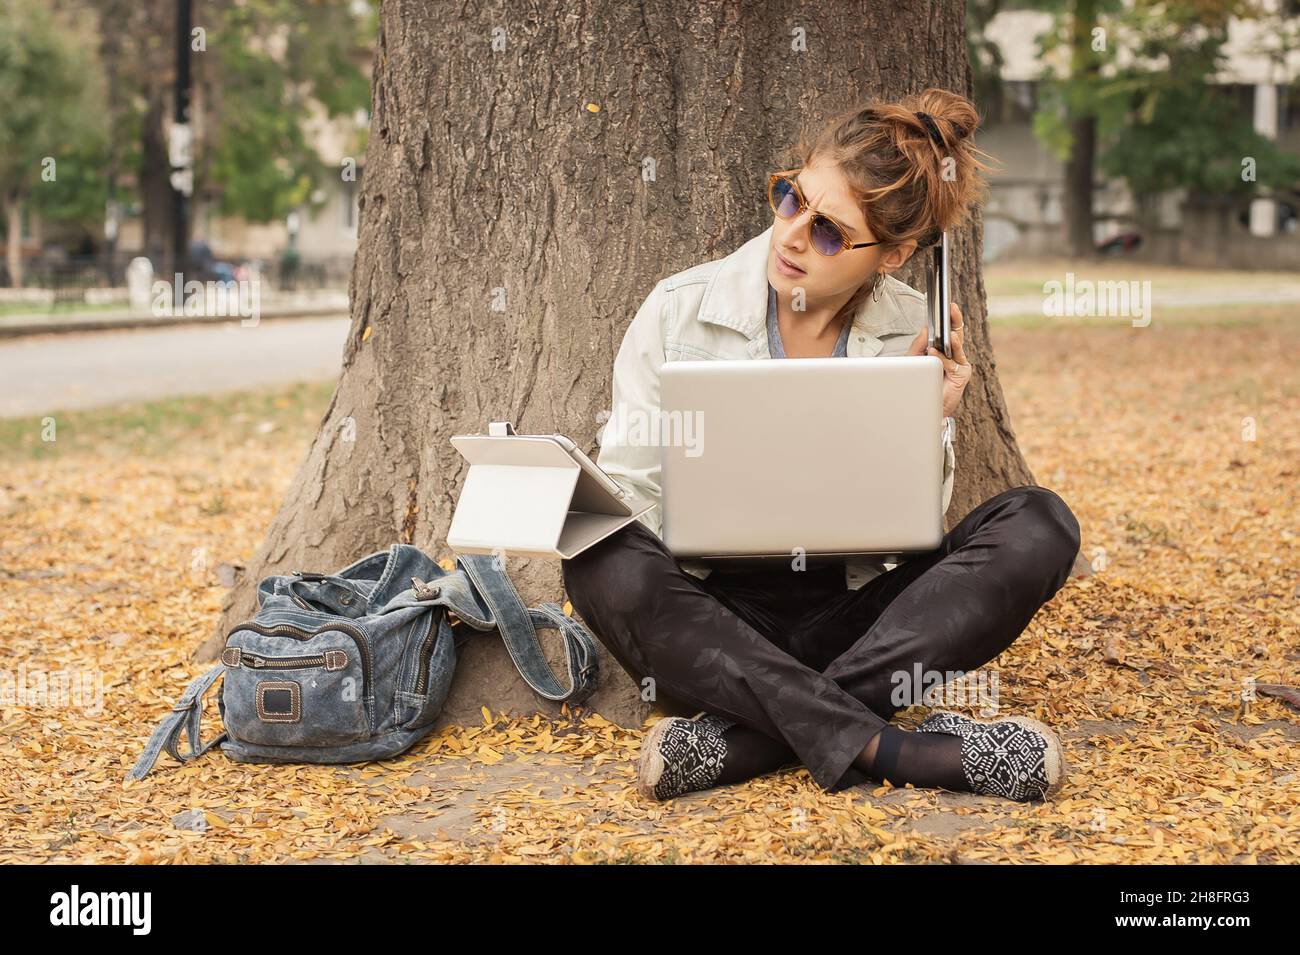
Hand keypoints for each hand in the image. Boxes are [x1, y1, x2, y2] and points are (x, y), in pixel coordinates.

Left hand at [907, 303, 971, 418]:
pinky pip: (951, 364)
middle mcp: (955, 355)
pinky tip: (934, 354)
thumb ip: (920, 344)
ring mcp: (960, 365)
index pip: (949, 329)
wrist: (922, 406)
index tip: (946, 304)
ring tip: (947, 333)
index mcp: (945, 349)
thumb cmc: (919, 383)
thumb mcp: (915, 360)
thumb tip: (926, 328)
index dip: (949, 317)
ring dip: (951, 340)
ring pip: (956, 348)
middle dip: (955, 320)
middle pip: (957, 333)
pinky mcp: (961, 376)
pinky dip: (942, 359)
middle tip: (952, 308)